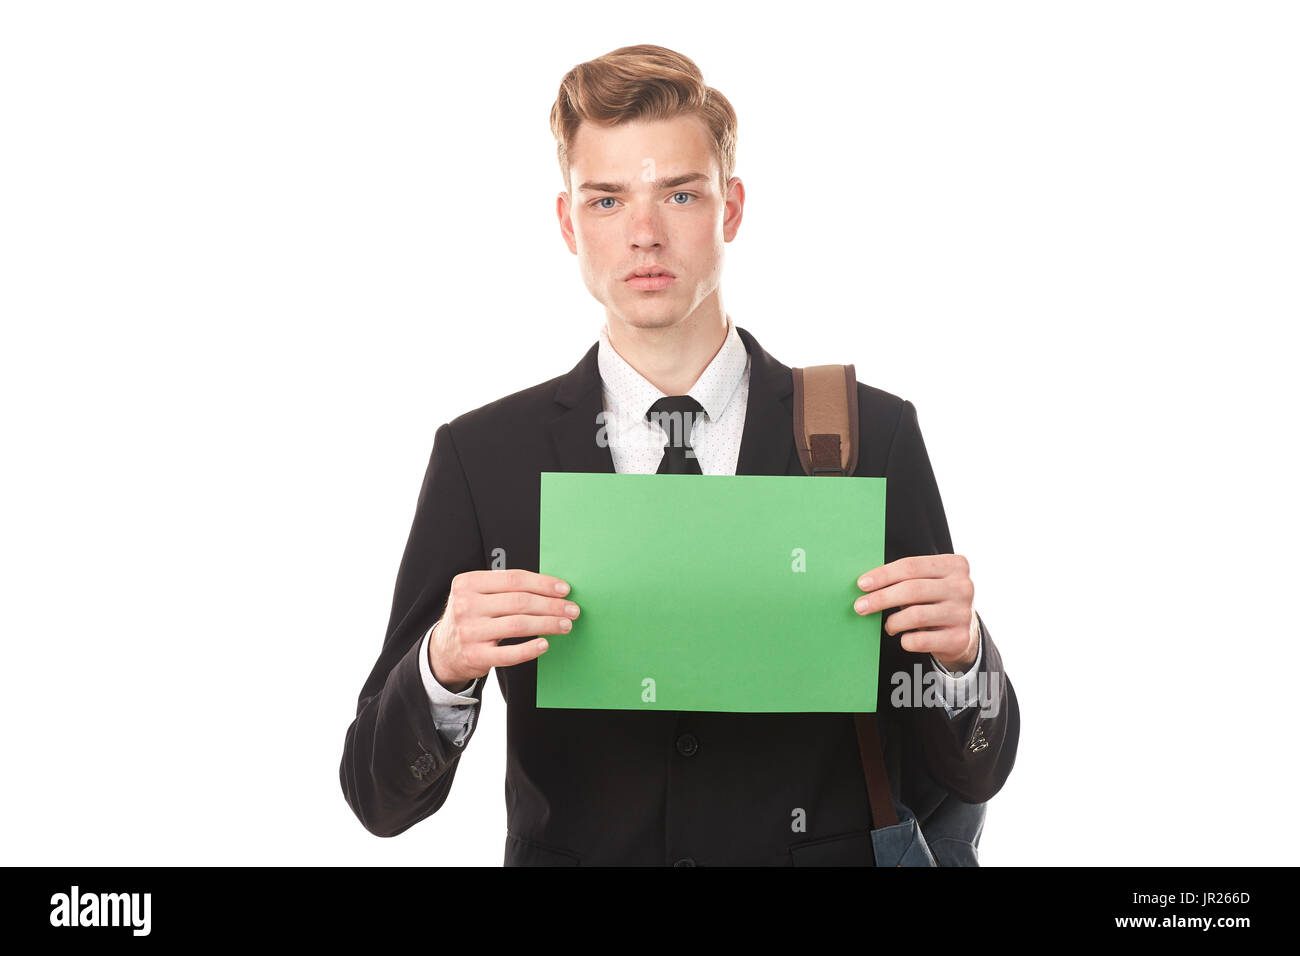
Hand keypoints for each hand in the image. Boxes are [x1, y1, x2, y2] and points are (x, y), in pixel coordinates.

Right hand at [429, 569, 579, 691]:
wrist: (443, 650)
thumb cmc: (471, 617)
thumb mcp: (477, 594)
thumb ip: (505, 588)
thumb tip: (551, 589)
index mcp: (468, 583)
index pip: (514, 578)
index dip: (543, 583)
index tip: (564, 589)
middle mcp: (466, 605)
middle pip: (519, 601)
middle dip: (551, 605)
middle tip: (571, 609)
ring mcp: (469, 632)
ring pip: (518, 625)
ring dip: (548, 624)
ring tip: (565, 625)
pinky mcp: (475, 656)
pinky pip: (509, 653)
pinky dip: (530, 649)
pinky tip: (545, 644)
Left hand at [852, 554, 977, 670]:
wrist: (963, 633)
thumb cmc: (935, 602)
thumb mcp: (928, 583)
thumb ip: (905, 579)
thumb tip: (866, 584)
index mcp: (954, 565)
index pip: (911, 566)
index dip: (883, 575)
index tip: (862, 584)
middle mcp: (963, 587)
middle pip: (911, 589)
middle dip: (881, 598)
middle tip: (860, 606)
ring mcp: (963, 613)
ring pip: (915, 615)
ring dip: (893, 622)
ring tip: (888, 625)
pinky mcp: (960, 638)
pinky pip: (921, 640)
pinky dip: (906, 640)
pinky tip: (904, 638)